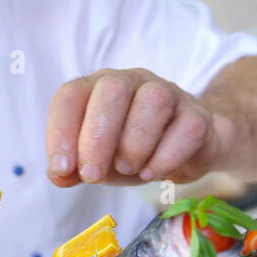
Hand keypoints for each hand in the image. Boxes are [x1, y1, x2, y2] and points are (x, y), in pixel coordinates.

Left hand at [45, 68, 232, 186]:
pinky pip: (187, 127)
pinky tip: (152, 173)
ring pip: (153, 102)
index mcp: (97, 87)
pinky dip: (166, 156)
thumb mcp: (94, 161)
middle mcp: (131, 81)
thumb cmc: (127, 151)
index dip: (61, 131)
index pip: (71, 96)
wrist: (182, 153)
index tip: (63, 168)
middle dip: (98, 138)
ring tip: (128, 170)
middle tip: (93, 175)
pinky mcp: (197, 115)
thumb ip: (72, 169)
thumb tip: (59, 175)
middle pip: (112, 90)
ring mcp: (168, 93)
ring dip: (134, 143)